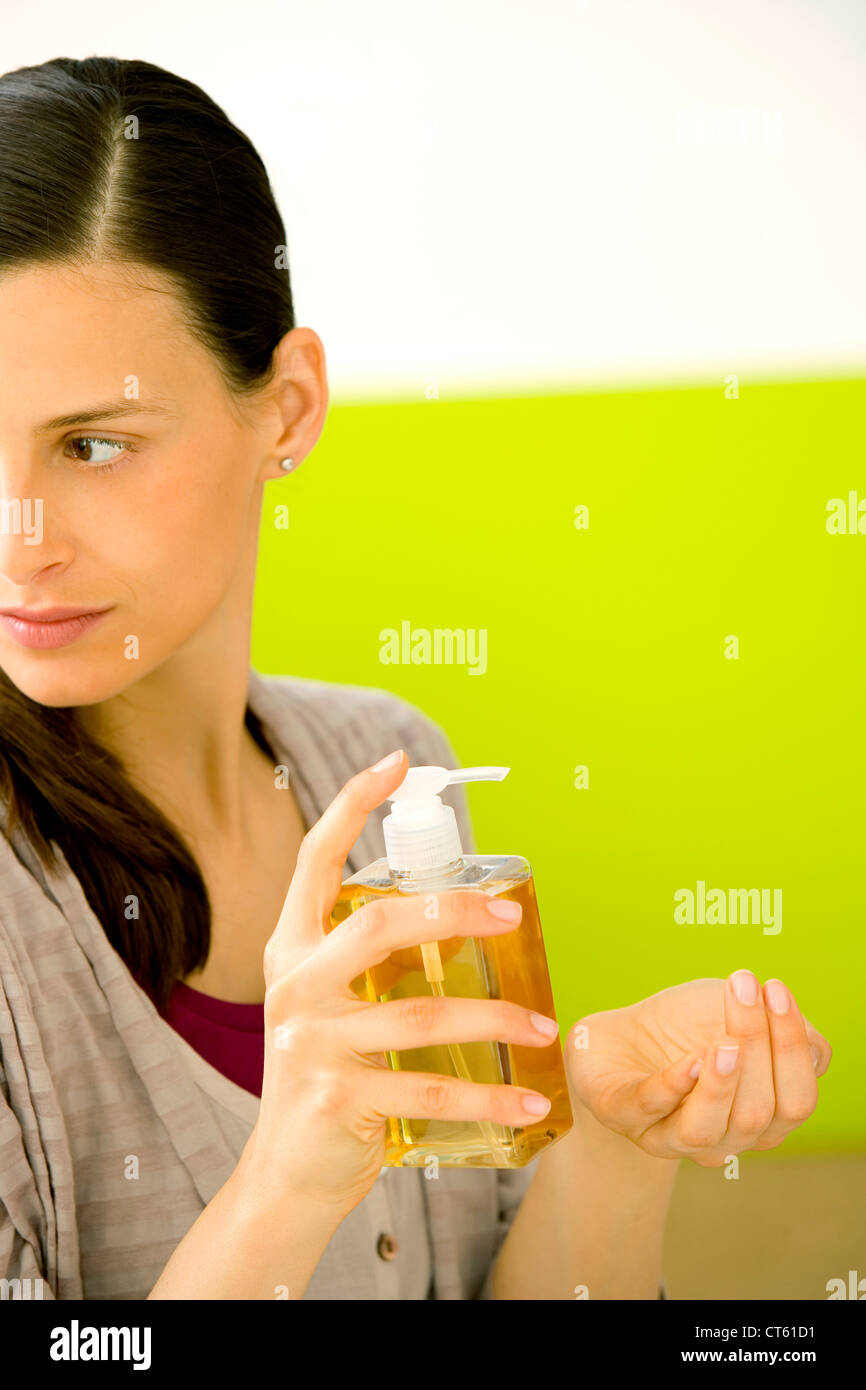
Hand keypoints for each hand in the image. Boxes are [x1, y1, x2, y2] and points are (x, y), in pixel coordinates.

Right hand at [241, 750, 555, 1214]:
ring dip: (497, 1018)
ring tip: (543, 1028)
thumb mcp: (333, 1007)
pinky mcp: (335, 1096)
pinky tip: (530, 1102)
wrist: (289, 1176)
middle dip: (457, 912)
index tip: (397, 763)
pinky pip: (431, 1087)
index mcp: (293, 950)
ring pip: (424, 1013)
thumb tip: (460, 916)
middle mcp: (294, 985)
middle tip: (513, 915)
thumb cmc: (329, 1079)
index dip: (353, 806)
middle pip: (381, 924)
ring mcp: (311, 1041)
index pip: (315, 861)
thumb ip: (369, 963)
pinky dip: (490, 1097)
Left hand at [565, 973, 831, 1165]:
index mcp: (760, 1120)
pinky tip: (689, 1060)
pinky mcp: (621, 1117)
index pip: (795, 1101)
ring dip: (721, 1086)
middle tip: (745, 987)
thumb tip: (813, 1050)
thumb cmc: (687, 1027)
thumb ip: (780, 1031)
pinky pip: (650, 1111)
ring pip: (705, 1130)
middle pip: (756, 1112)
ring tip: (727, 1042)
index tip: (774, 988)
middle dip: (756, 1046)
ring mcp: (668, 1136)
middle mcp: (721, 1139)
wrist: (618, 1035)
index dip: (792, 1049)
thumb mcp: (735, 1014)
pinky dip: (673, 1086)